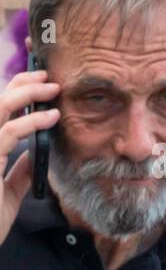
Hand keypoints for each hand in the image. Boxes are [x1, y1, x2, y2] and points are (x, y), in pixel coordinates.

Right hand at [1, 68, 60, 247]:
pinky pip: (7, 133)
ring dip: (27, 95)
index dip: (15, 93)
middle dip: (21, 85)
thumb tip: (34, 155)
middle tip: (48, 77)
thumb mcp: (7, 192)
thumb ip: (18, 172)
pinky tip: (51, 117)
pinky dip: (31, 122)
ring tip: (53, 89)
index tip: (41, 85)